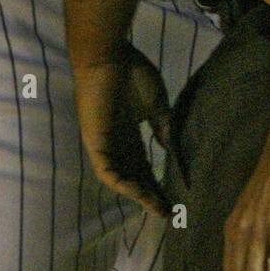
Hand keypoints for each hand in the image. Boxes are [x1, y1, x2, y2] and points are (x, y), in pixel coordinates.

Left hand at [74, 45, 171, 217]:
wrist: (108, 57)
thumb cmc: (132, 74)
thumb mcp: (157, 104)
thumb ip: (163, 127)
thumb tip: (169, 149)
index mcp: (129, 132)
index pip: (143, 163)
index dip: (157, 180)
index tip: (175, 196)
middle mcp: (116, 142)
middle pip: (135, 176)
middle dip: (151, 195)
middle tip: (169, 212)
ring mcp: (104, 145)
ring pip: (121, 178)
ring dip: (139, 195)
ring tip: (158, 208)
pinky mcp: (95, 144)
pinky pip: (107, 172)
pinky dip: (123, 185)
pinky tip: (139, 194)